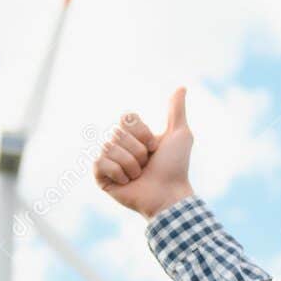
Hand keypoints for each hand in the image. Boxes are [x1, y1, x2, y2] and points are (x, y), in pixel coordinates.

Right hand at [95, 86, 195, 218]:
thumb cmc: (176, 167)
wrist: (168, 194)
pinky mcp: (101, 178)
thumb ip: (176, 111)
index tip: (153, 146)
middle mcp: (119, 146)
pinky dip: (117, 172)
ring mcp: (109, 162)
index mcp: (134, 135)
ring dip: (130, 163)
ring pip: (109, 147)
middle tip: (147, 164)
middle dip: (137, 150)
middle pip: (117, 132)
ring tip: (139, 176)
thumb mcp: (180, 134)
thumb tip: (181, 87)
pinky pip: (99, 162)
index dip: (141, 131)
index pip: (125, 118)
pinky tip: (127, 183)